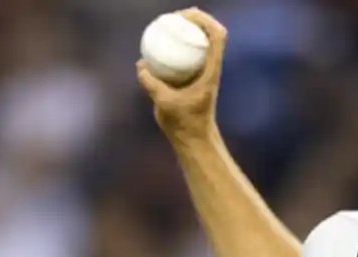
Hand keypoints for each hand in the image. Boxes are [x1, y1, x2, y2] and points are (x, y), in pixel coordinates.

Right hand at [135, 7, 226, 143]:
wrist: (193, 138)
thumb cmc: (184, 123)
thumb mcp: (165, 103)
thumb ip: (152, 83)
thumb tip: (141, 65)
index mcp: (211, 71)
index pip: (216, 36)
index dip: (204, 20)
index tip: (184, 16)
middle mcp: (209, 68)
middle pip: (208, 34)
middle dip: (194, 19)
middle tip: (171, 17)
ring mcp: (201, 73)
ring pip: (197, 44)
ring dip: (185, 31)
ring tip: (164, 25)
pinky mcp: (191, 79)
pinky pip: (184, 55)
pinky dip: (174, 46)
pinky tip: (155, 45)